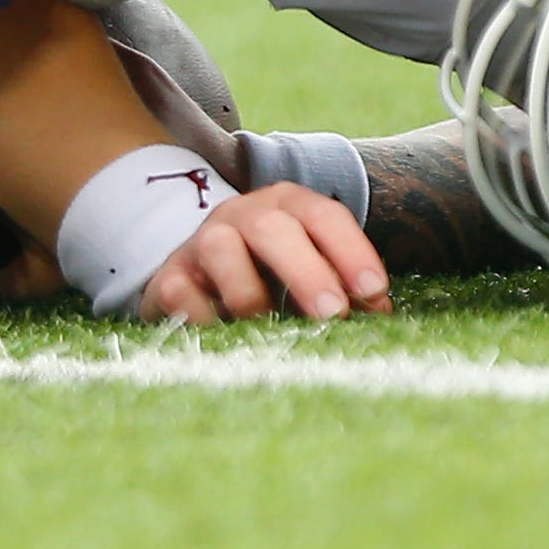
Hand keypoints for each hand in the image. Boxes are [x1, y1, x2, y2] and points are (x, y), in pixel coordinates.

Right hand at [138, 185, 390, 326]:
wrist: (198, 281)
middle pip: (273, 228)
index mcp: (287, 207)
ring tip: (271, 330)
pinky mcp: (169, 276)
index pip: (323, 216)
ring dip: (250, 293)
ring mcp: (201, 242)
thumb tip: (379, 317)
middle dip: (306, 271)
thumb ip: (344, 290)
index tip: (373, 291)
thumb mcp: (310, 275)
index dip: (351, 250)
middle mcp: (242, 215)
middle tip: (332, 314)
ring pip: (220, 248)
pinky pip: (180, 292)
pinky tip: (226, 340)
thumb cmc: (270, 279)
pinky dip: (205, 319)